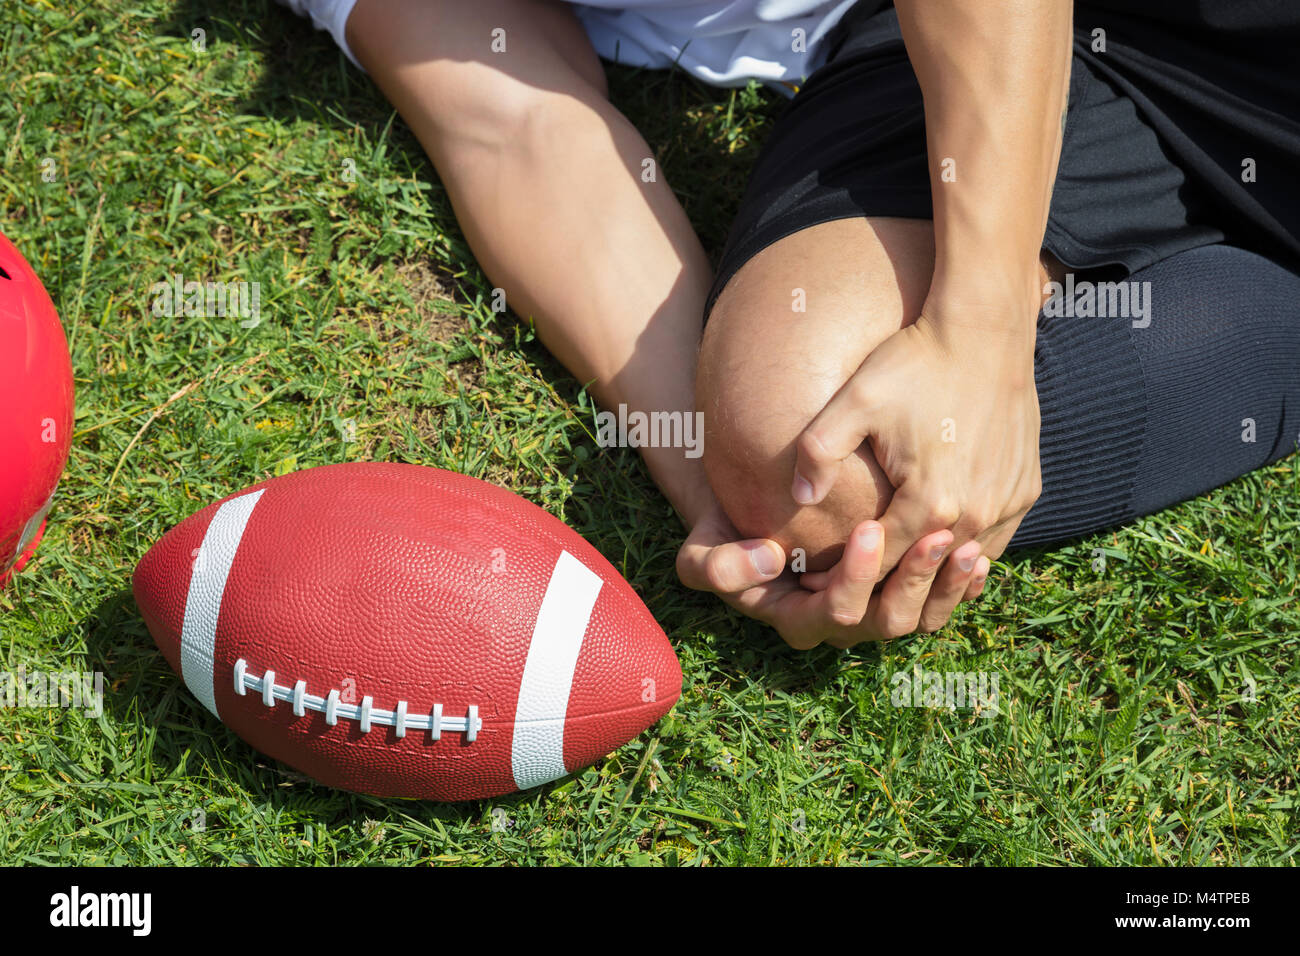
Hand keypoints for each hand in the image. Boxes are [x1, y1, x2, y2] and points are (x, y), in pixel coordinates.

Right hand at [676, 497, 991, 648]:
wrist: (755, 512)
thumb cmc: (728, 530)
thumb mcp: (704, 549)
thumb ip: (718, 566)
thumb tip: (769, 560)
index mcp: (799, 620)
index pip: (835, 611)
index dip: (856, 578)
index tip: (867, 529)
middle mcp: (842, 626)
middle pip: (888, 621)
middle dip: (913, 580)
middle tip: (935, 537)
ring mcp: (874, 614)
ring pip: (922, 617)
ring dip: (946, 586)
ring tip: (964, 546)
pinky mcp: (901, 596)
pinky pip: (940, 604)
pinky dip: (962, 586)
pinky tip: (979, 557)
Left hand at [791, 296, 1041, 578]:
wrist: (984, 330)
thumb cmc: (915, 364)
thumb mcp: (855, 402)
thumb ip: (818, 452)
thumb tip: (798, 501)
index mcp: (930, 502)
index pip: (882, 566)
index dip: (847, 579)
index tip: (819, 586)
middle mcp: (977, 514)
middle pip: (926, 576)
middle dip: (889, 587)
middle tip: (854, 591)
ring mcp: (1008, 505)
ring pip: (964, 568)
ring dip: (931, 574)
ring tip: (894, 576)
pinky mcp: (1027, 491)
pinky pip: (994, 541)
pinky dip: (966, 551)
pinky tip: (936, 546)